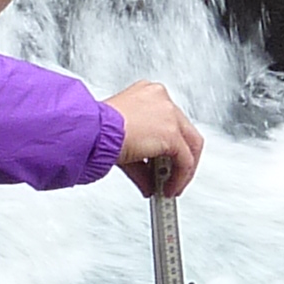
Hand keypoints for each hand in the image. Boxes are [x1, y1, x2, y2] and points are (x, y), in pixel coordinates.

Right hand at [103, 80, 203, 196]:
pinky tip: (170, 188)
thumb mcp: (124, 143)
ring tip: (171, 187)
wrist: (93, 132)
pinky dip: (180, 177)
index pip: (170, 121)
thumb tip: (148, 182)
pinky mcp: (172, 133)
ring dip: (183, 170)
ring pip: (191, 145)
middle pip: (185, 132)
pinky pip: (185, 160)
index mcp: (148, 94)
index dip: (170, 146)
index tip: (165, 163)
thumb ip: (141, 161)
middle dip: (180, 159)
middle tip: (172, 178)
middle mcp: (162, 99)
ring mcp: (169, 114)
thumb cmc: (97, 131)